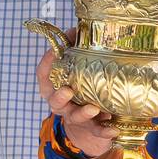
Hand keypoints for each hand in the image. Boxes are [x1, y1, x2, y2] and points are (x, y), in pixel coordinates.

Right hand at [35, 33, 116, 157]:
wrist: (88, 128)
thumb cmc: (81, 92)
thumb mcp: (77, 73)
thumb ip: (76, 53)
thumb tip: (78, 27)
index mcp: (55, 87)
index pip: (44, 74)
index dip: (47, 63)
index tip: (54, 50)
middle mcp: (61, 103)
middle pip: (54, 100)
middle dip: (59, 96)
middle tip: (68, 89)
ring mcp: (75, 117)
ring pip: (75, 116)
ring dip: (83, 112)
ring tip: (93, 108)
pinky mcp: (91, 129)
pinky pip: (97, 131)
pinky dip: (104, 130)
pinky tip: (113, 129)